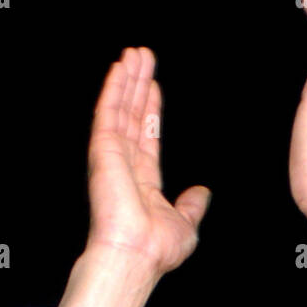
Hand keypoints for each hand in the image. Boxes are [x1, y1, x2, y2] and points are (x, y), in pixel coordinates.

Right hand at [84, 46, 210, 277]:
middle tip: (143, 57)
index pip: (147, 138)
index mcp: (142, 183)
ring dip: (127, 79)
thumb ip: (191, 206)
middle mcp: (125, 166)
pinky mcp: (103, 149)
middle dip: (138, 86)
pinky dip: (114, 88)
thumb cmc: (157, 248)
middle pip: (132, 116)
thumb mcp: (185, 225)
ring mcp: (112, 156)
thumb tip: (203, 193)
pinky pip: (108, 112)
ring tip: (134, 52)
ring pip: (120, 108)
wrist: (136, 254)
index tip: (154, 88)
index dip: (150, 111)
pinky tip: (119, 67)